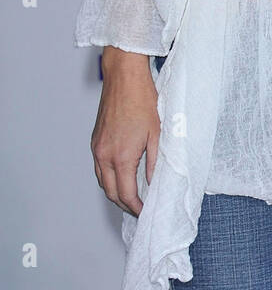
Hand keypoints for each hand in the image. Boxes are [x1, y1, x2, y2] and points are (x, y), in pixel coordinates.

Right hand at [90, 52, 159, 216]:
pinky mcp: (95, 140)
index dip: (136, 207)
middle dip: (124, 204)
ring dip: (115, 191)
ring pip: (102, 181)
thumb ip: (155, 162)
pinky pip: (98, 167)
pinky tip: (121, 175)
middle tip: (139, 207)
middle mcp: (104, 155)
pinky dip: (108, 177)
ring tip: (132, 195)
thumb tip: (153, 182)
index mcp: (121, 156)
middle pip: (110, 192)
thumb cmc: (143, 100)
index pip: (126, 194)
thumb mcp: (158, 134)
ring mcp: (97, 148)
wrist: (124, 78)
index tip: (145, 211)